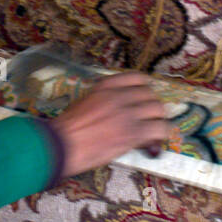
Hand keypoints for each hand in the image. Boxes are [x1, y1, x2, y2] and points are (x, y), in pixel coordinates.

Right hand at [51, 73, 168, 177]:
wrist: (62, 145)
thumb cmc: (67, 129)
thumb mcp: (85, 103)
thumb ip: (104, 101)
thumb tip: (120, 111)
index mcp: (105, 86)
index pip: (137, 77)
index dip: (144, 88)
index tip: (144, 97)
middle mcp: (119, 96)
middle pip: (150, 93)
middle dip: (151, 106)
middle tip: (148, 118)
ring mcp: (128, 113)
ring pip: (158, 109)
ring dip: (157, 120)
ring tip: (152, 131)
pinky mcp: (133, 133)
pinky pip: (159, 129)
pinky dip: (159, 136)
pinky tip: (153, 143)